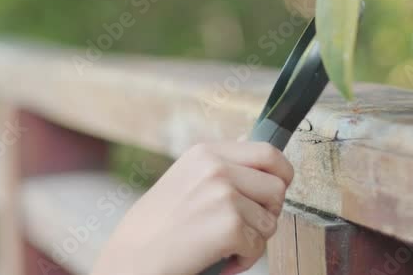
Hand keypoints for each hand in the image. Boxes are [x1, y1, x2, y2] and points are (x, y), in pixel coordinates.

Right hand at [91, 141, 293, 274]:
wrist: (132, 258)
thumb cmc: (156, 227)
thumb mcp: (185, 180)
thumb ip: (220, 167)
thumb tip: (256, 151)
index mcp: (205, 152)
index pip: (268, 152)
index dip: (281, 176)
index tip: (271, 195)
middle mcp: (216, 167)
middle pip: (277, 187)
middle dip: (268, 212)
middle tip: (244, 227)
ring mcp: (223, 194)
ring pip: (271, 221)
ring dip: (252, 241)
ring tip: (221, 245)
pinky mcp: (229, 225)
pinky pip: (259, 246)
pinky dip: (242, 260)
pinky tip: (217, 258)